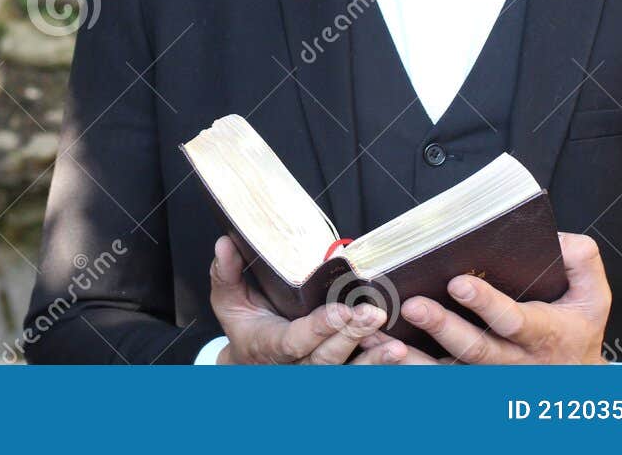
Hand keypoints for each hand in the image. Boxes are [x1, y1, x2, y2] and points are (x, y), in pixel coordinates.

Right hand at [209, 235, 389, 363]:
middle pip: (325, 358)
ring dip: (371, 360)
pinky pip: (356, 377)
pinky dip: (376, 368)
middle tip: (374, 314)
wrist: (250, 366)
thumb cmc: (244, 325)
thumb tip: (224, 243)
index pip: (294, 341)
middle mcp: (293, 367)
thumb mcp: (228, 300)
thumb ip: (226, 273)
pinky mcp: (332, 378)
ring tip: (396, 345)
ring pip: (344, 373)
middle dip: (350, 336)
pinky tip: (397, 355)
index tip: (341, 310)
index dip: (319, 328)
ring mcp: (314, 376)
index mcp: (268, 346)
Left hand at [358, 232, 611, 364]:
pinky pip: (437, 383)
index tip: (458, 282)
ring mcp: (491, 381)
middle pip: (475, 350)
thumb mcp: (594, 296)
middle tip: (412, 306)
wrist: (577, 384)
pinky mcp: (472, 388)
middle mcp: (515, 363)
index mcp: (544, 335)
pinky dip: (408, 371)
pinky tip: (380, 353)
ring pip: (449, 374)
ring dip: (414, 358)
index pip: (513, 320)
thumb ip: (580, 261)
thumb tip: (555, 238)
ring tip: (381, 336)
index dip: (486, 303)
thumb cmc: (578, 333)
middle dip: (442, 327)